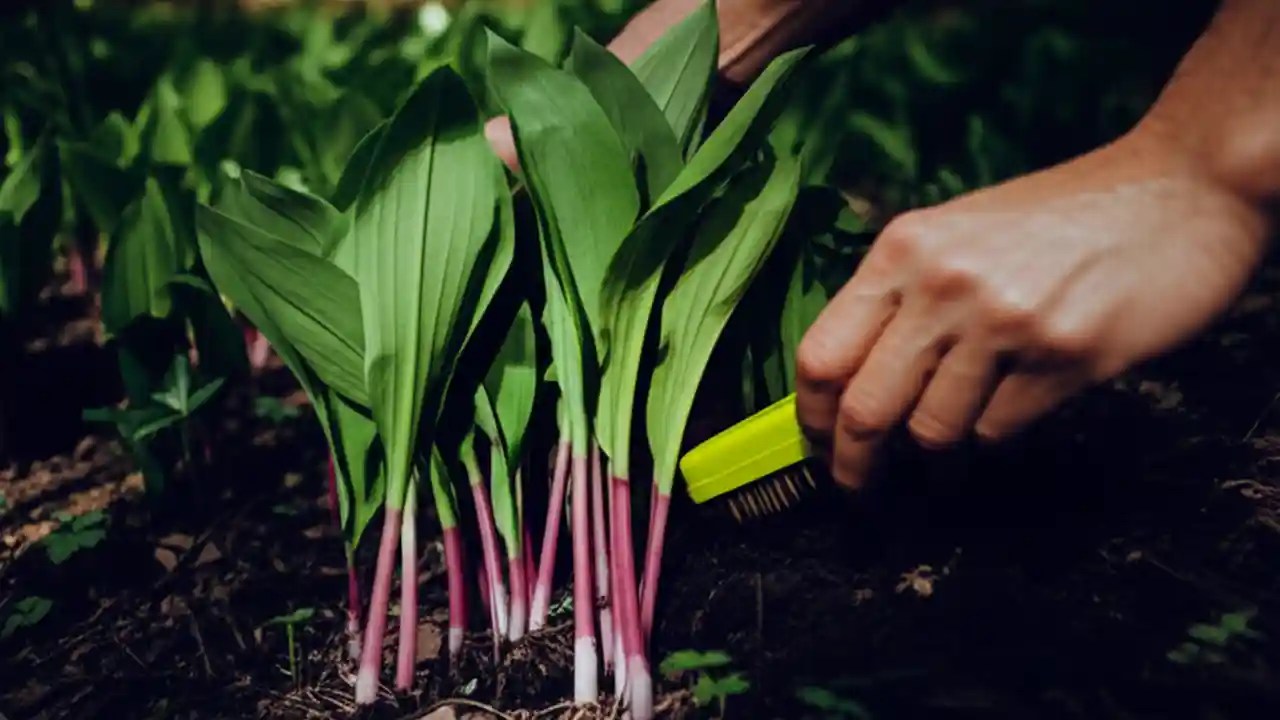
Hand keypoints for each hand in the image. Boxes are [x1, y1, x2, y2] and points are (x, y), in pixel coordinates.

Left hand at [794, 129, 1272, 488]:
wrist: (1177, 190)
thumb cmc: (1061, 213)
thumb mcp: (958, 230)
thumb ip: (902, 294)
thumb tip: (850, 377)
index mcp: (903, 250)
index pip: (822, 355)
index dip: (811, 416)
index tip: (818, 443)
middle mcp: (943, 287)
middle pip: (865, 410)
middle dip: (853, 467)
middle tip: (859, 488)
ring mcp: (1004, 323)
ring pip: (933, 432)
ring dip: (933, 461)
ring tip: (941, 465)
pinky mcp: (1065, 359)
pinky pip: (999, 431)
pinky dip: (993, 439)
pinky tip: (1004, 417)